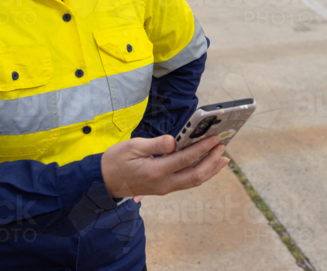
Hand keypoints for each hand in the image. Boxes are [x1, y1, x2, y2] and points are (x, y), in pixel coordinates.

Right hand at [101, 135, 227, 198]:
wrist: (104, 181)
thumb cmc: (116, 160)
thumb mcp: (132, 146)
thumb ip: (155, 144)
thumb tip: (174, 141)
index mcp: (156, 171)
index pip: (186, 159)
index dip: (202, 148)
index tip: (214, 138)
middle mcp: (163, 183)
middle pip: (196, 175)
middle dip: (212, 161)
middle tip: (222, 146)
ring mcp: (164, 188)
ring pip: (193, 182)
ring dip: (210, 170)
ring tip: (222, 158)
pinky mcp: (163, 188)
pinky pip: (187, 182)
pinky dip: (200, 174)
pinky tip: (206, 166)